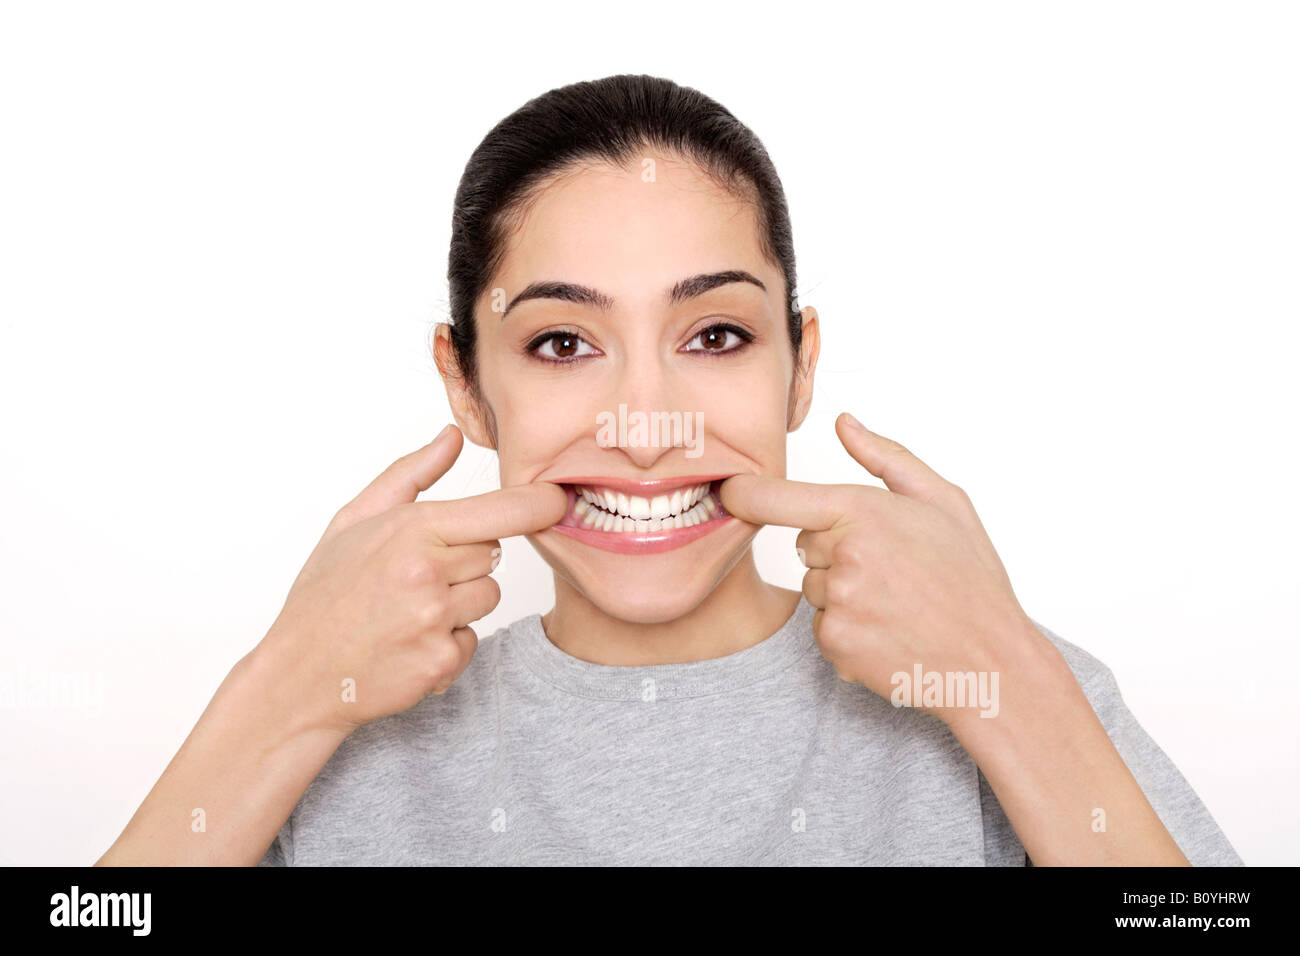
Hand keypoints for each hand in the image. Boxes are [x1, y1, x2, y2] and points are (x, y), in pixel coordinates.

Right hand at [256, 425, 566, 734]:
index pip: (501, 511)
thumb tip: (452, 437)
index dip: (539, 504)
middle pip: (493, 555)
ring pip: (488, 596)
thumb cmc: (323, 594)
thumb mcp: (354, 520)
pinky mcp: (440, 663)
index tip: (560, 498)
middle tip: (414, 576)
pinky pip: (473, 639)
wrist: (297, 675)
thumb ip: (411, 475)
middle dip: (463, 561)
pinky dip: (448, 643)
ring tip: (408, 610)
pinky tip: (408, 642)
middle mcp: (426, 572)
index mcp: (410, 530)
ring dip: (460, 604)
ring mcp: (435, 620)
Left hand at [718, 412, 1047, 725]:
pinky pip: (822, 626)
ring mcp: (836, 602)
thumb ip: (886, 458)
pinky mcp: (834, 643)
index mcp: (863, 512)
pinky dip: (848, 630)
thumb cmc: (972, 579)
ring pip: (815, 587)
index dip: (743, 494)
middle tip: (892, 568)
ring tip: (896, 602)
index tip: (725, 491)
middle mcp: (843, 555)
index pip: (776, 498)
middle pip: (806, 545)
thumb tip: (844, 424)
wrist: (992, 662)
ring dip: (843, 593)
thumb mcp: (943, 502)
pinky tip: (888, 631)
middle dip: (837, 551)